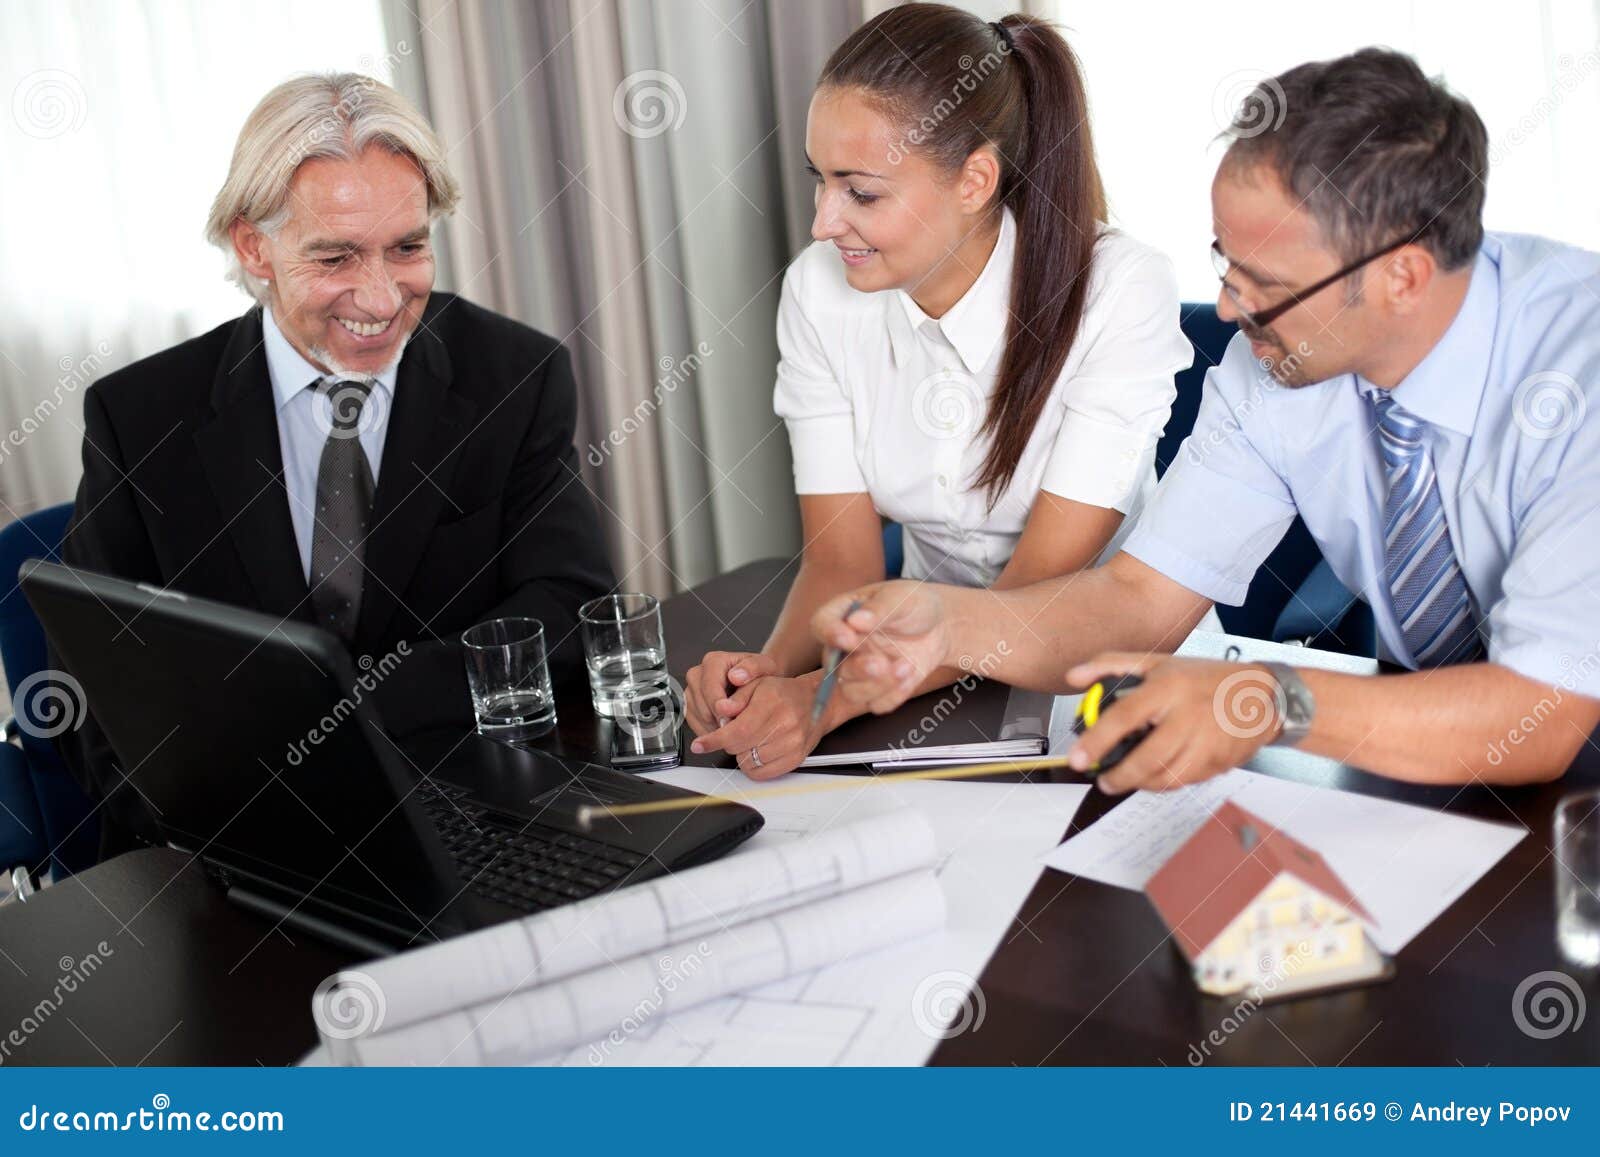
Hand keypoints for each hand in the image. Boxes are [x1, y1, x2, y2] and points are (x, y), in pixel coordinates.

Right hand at [684, 651, 779, 736]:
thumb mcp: (765, 666)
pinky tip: (725, 730)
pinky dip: (709, 732)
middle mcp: (698, 674)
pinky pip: (694, 724)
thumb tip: (736, 676)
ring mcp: (691, 691)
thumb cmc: (760, 675)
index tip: (730, 719)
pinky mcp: (690, 706)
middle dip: (718, 719)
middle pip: (701, 704)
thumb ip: (753, 667)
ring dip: (713, 727)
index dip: (719, 706)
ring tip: (733, 727)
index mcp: (713, 662)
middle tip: (735, 726)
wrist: (758, 682)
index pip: (709, 687)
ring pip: (696, 716)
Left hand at [689, 673, 829, 779]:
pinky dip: (753, 765)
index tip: (699, 744)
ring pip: (748, 763)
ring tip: (751, 737)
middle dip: (728, 742)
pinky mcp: (795, 759)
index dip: (714, 739)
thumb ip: (736, 698)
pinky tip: (757, 749)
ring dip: (741, 753)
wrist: (816, 701)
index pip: (736, 731)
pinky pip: (762, 773)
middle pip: (740, 748)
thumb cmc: (784, 692)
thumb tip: (720, 710)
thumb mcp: (757, 683)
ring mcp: (792, 745)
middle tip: (733, 731)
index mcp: (772, 704)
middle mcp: (785, 726)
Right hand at [810, 581, 950, 714]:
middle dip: (859, 669)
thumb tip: (856, 620)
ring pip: (852, 692)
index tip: (848, 638)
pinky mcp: (878, 689)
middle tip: (881, 663)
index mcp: (843, 616)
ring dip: (878, 686)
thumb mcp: (902, 597)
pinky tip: (910, 675)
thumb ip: (879, 609)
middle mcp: (846, 647)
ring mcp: (860, 670)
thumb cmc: (915, 605)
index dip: (830, 634)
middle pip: (834, 667)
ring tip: (906, 666)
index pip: (821, 625)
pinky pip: (877, 703)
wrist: (941, 627)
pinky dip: (895, 695)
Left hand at [1064, 653, 1286, 794]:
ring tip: (1125, 779)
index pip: (1124, 717)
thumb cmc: (1205, 677)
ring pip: (1165, 777)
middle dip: (1118, 776)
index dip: (1097, 741)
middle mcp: (1187, 716)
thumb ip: (1112, 665)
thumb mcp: (1158, 661)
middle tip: (1103, 779)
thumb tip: (1073, 676)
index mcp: (1168, 688)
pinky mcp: (1219, 763)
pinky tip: (1155, 774)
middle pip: (1145, 759)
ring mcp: (1206, 743)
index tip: (1078, 758)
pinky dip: (1164, 783)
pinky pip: (1184, 782)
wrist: (1262, 694)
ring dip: (1140, 784)